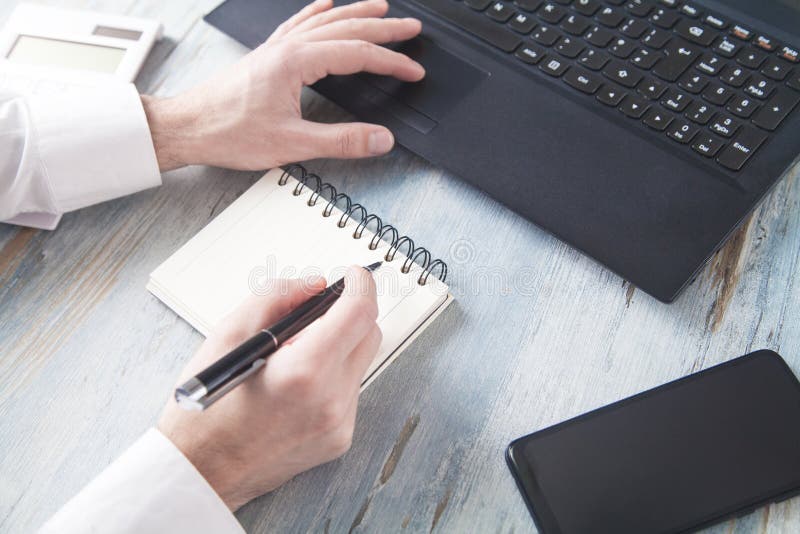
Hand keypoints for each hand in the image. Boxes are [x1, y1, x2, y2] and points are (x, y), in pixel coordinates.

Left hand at [142, 0, 423, 170]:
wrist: (186, 127)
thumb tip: (380, 138)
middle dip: (383, 28)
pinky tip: (325, 5)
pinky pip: (298, 23)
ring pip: (323, 20)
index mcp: (296, 62)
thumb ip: (341, 140)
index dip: (390, 62)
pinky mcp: (266, 56)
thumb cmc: (228, 132)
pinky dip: (316, 12)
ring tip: (381, 8)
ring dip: (355, 13)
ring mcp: (275, 48)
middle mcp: (287, 48)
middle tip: (411, 28)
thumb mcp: (291, 143)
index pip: (356, 54)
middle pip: (345, 28)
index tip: (413, 70)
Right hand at [157, 266, 381, 510]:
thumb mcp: (229, 334)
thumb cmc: (206, 406)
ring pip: (360, 362)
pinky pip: (349, 390)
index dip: (360, 284)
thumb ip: (277, 297)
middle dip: (349, 313)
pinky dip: (331, 376)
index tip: (352, 275)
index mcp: (304, 372)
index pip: (359, 312)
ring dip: (338, 346)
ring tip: (293, 356)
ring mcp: (339, 424)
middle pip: (369, 334)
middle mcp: (331, 400)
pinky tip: (295, 386)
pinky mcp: (339, 439)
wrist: (201, 472)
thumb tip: (314, 284)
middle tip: (315, 312)